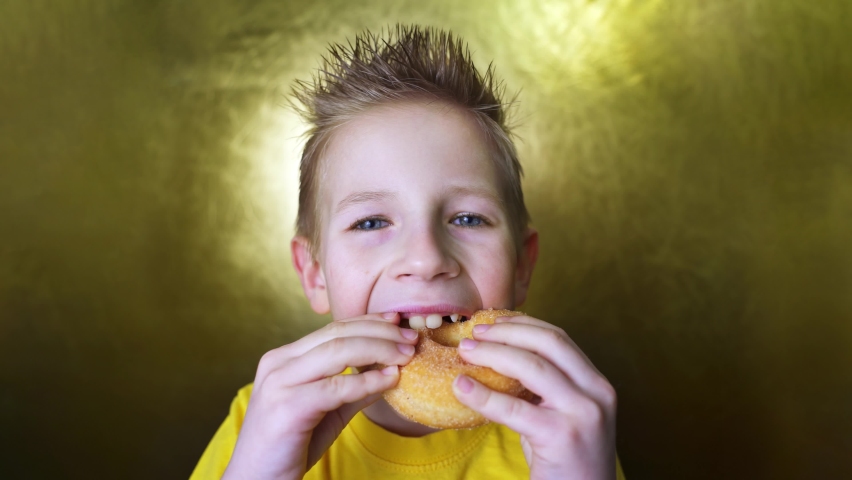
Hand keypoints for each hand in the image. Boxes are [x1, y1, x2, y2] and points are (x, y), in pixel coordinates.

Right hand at [222, 312, 416, 479]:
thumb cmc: (290, 446)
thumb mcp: (327, 411)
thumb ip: (353, 391)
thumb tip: (390, 373)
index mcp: (284, 358)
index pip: (332, 329)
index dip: (368, 322)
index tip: (397, 322)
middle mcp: (278, 363)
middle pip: (337, 334)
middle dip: (379, 333)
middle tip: (410, 338)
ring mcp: (279, 383)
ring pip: (338, 352)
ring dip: (378, 350)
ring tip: (406, 355)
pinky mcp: (288, 407)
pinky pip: (336, 387)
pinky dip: (367, 381)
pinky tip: (389, 380)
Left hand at [452, 315, 616, 479]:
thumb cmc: (565, 461)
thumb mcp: (561, 415)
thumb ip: (542, 387)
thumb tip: (497, 355)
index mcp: (597, 383)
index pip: (559, 338)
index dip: (523, 324)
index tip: (492, 321)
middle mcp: (597, 392)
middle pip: (548, 342)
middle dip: (507, 333)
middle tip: (474, 334)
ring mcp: (583, 413)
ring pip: (532, 367)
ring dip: (493, 354)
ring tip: (465, 353)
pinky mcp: (562, 435)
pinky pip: (514, 408)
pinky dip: (483, 394)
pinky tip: (462, 387)